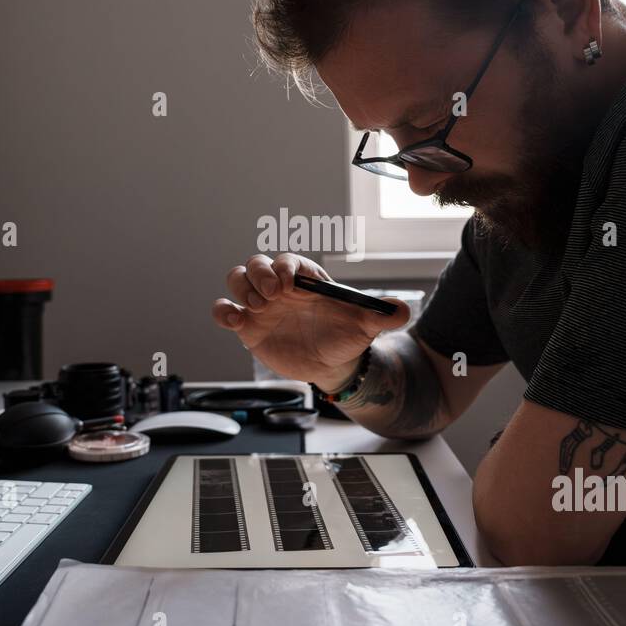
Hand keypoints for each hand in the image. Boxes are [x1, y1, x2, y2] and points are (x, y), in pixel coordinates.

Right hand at [212, 253, 410, 387]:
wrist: (331, 364)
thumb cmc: (345, 336)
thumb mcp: (365, 326)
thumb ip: (382, 315)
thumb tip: (403, 311)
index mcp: (305, 278)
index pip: (289, 261)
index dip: (284, 266)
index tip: (287, 283)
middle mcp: (279, 286)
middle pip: (256, 264)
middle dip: (258, 273)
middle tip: (271, 295)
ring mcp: (260, 305)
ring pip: (237, 280)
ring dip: (241, 288)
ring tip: (257, 308)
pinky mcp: (247, 326)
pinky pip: (225, 311)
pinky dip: (222, 312)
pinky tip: (234, 322)